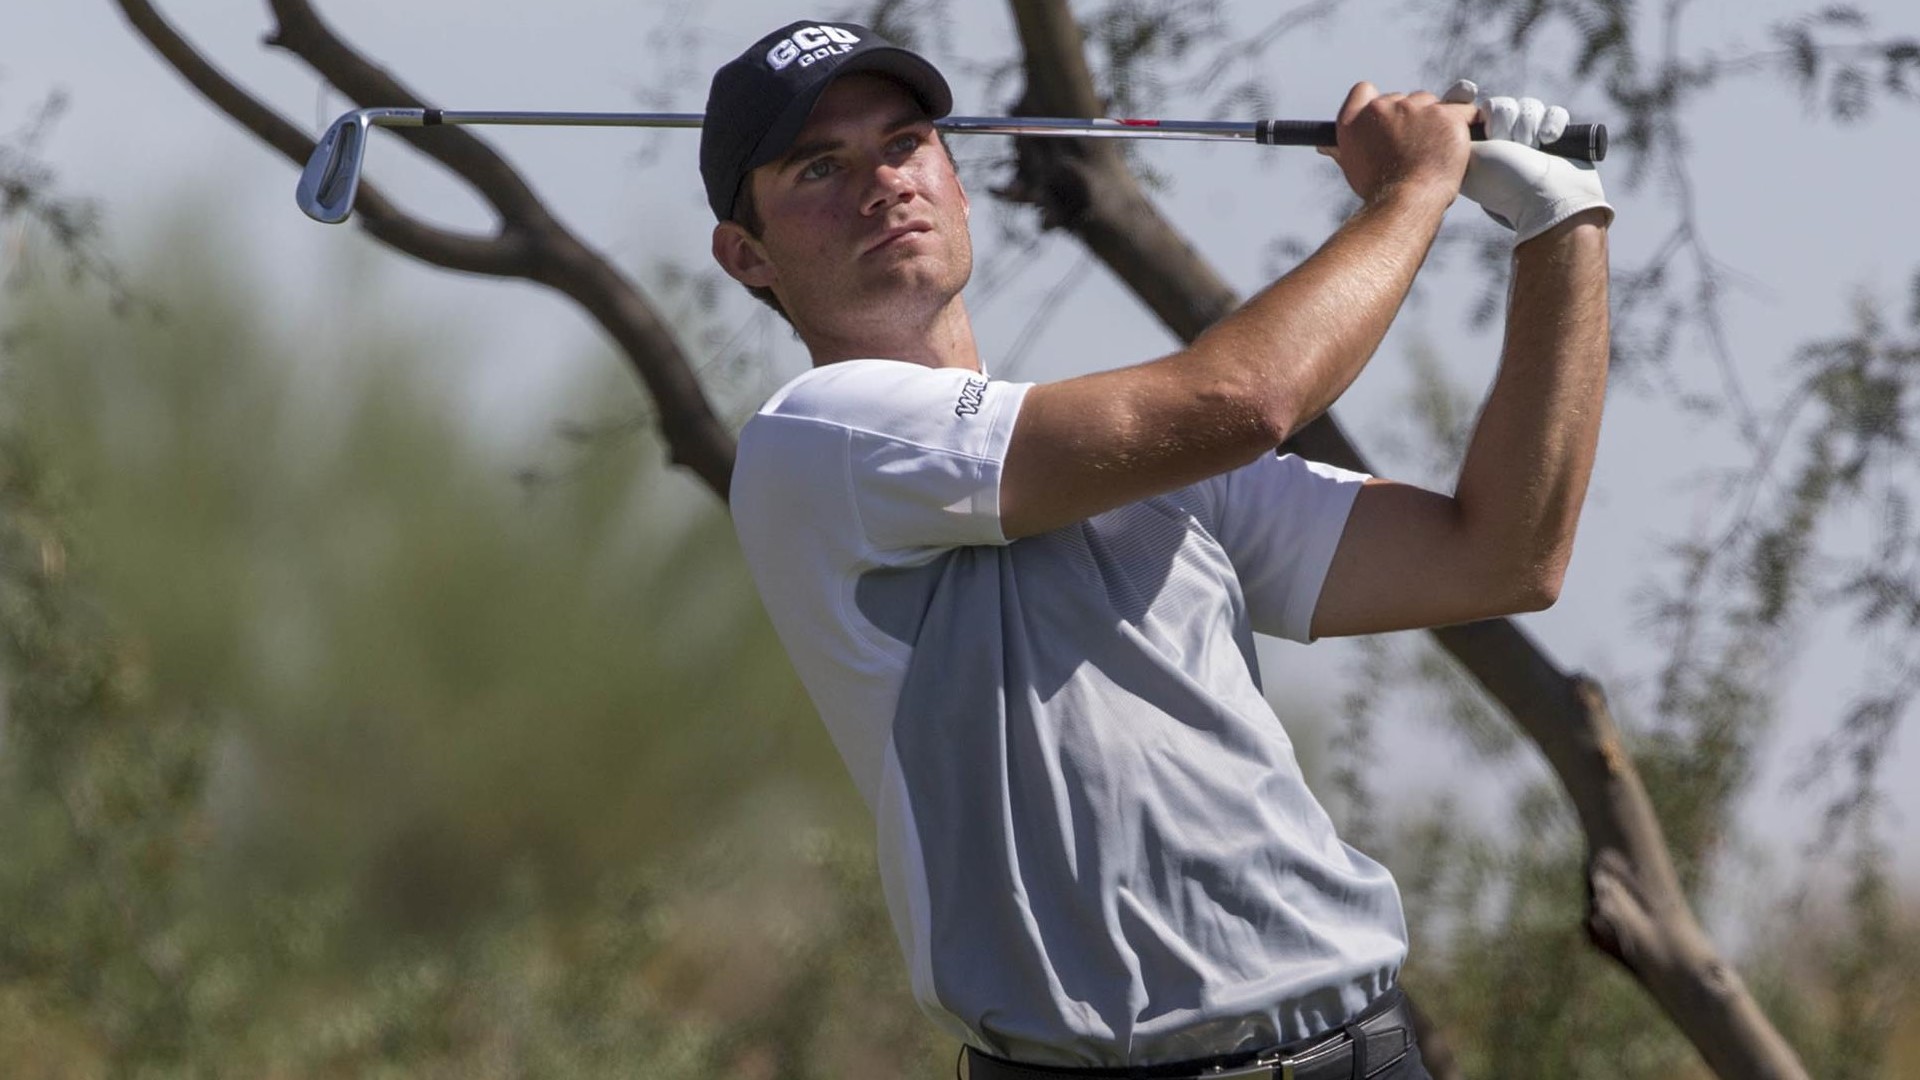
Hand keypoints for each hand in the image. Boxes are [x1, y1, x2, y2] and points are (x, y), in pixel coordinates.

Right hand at [1321, 82, 1476, 203]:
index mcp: (1354, 119)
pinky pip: (1463, 111)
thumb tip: (1324, 146)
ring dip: (1436, 122)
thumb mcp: (1353, 167)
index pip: (1364, 91)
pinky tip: (1459, 140)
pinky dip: (1465, 123)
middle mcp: (1382, 107)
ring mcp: (1414, 108)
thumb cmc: (1379, 190)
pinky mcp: (1444, 114)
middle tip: (1416, 148)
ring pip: (1432, 104)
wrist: (1406, 202)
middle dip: (1413, 118)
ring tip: (1433, 153)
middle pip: (1403, 99)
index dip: (1379, 103)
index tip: (1388, 120)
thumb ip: (1344, 148)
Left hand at [1442, 79, 1613, 245]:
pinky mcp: (1554, 139)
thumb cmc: (1505, 181)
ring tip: (1531, 146)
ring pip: (1528, 106)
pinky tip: (1549, 141)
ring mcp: (1529, 141)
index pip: (1469, 110)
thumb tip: (1452, 110)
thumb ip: (1456, 132)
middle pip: (1501, 105)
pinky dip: (1552, 124)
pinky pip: (1553, 112)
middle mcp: (1500, 142)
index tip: (1468, 91)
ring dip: (1529, 125)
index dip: (1467, 97)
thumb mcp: (1468, 156)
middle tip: (1507, 143)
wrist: (1549, 199)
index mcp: (1475, 147)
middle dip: (1504, 121)